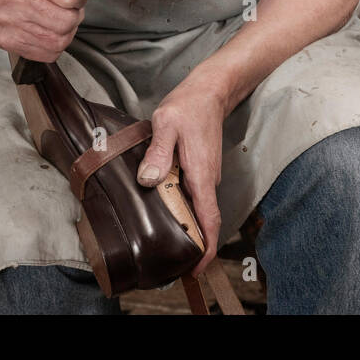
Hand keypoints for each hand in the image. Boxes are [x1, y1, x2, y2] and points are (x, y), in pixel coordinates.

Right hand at [0, 0, 114, 61]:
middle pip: (66, 21)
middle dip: (74, 13)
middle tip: (64, 4)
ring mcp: (7, 22)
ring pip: (59, 40)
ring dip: (66, 30)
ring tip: (55, 13)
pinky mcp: (5, 40)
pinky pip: (47, 53)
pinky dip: (55, 43)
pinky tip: (46, 26)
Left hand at [136, 72, 229, 275]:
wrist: (211, 90)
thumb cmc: (189, 105)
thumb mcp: (166, 124)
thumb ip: (158, 153)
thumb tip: (148, 181)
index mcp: (201, 174)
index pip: (209, 219)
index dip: (205, 247)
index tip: (196, 268)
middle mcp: (208, 179)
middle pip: (203, 219)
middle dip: (190, 242)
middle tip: (168, 258)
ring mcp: (207, 175)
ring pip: (197, 207)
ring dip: (185, 224)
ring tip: (161, 235)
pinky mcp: (202, 169)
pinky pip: (194, 195)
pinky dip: (183, 207)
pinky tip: (163, 205)